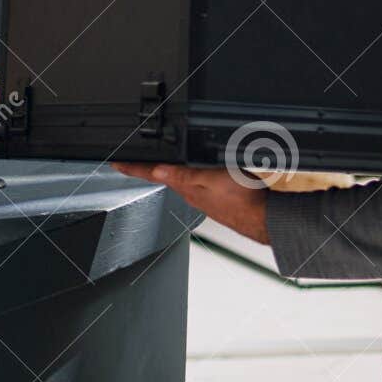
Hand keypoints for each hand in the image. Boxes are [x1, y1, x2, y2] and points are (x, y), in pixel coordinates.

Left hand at [110, 162, 271, 244]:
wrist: (266, 219)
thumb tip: (157, 170)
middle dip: (145, 169)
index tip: (115, 163)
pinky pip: (194, 186)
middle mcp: (191, 194)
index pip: (152, 174)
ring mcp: (203, 198)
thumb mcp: (212, 178)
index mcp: (186, 187)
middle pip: (162, 177)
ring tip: (152, 166)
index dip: (132, 168)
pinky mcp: (215, 200)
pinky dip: (185, 177)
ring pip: (179, 181)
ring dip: (165, 172)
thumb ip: (184, 174)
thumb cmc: (244, 199)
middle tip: (129, 163)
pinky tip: (189, 174)